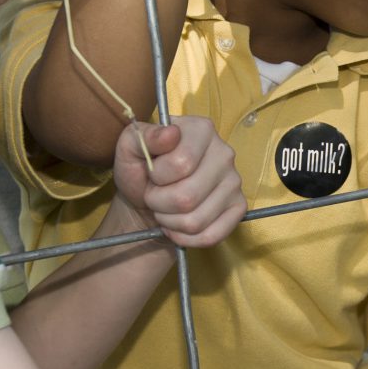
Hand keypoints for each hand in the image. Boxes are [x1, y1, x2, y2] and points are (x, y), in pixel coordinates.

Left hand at [112, 117, 245, 246]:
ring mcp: (234, 182)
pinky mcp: (238, 208)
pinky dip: (186, 238)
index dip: (157, 176)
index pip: (181, 164)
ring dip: (170, 222)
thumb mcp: (129, 148)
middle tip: (155, 195)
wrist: (146, 200)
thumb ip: (143, 136)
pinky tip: (178, 226)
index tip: (152, 172)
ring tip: (165, 208)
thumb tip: (170, 133)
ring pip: (196, 220)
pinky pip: (211, 236)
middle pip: (187, 197)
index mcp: (201, 130)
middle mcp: (224, 153)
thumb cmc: (140, 171)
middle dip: (160, 203)